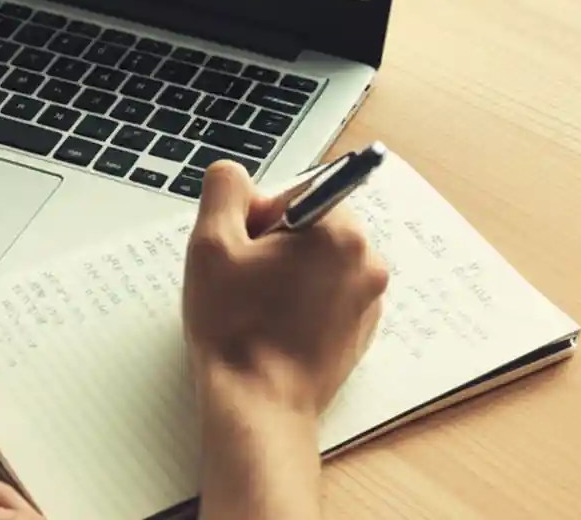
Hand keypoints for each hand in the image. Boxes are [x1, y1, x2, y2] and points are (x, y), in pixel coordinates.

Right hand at [182, 161, 387, 519]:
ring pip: (316, 260)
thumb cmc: (235, 331)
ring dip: (284, 272)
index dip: (256, 217)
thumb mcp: (211, 244)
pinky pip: (326, 293)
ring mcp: (368, 299)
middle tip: (244, 281)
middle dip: (272, 243)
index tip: (242, 252)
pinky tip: (273, 326)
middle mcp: (366, 262)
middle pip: (308, 224)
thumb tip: (234, 174)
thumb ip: (223, 190)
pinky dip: (300, 300)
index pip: (293, 192)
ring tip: (257, 307)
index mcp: (339, 232)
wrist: (258, 405)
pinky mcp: (361, 329)